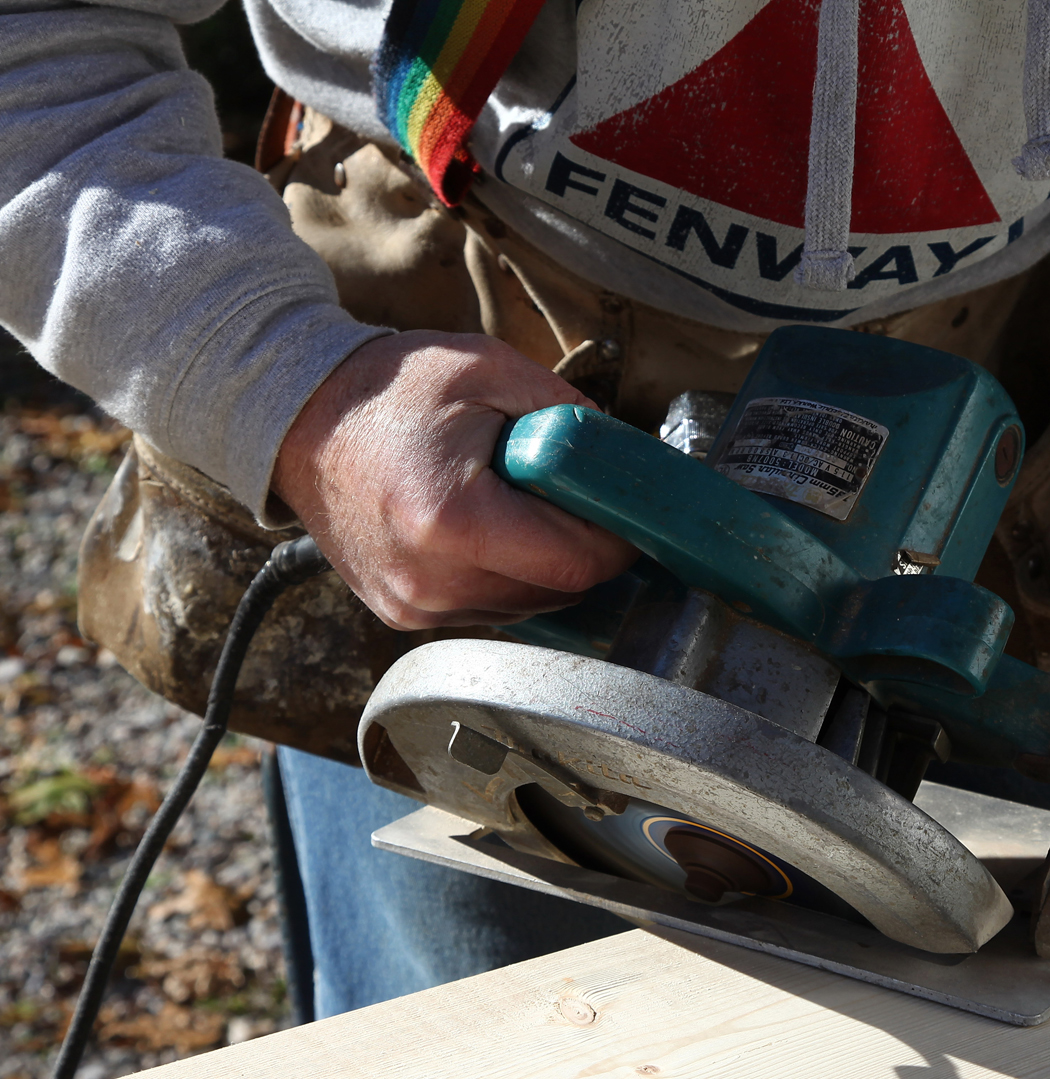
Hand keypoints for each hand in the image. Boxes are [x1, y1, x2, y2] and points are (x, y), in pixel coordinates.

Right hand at [271, 331, 636, 629]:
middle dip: (584, 550)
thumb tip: (623, 455)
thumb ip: (567, 413)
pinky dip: (507, 577)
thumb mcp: (490, 369)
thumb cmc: (390, 388)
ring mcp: (414, 604)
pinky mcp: (402, 613)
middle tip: (583, 502)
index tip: (628, 510)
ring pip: (528, 608)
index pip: (576, 562)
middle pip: (558, 592)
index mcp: (455, 520)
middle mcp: (432, 580)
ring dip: (546, 567)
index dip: (617, 539)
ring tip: (527, 509)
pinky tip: (494, 531)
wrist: (296, 418)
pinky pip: (488, 608)